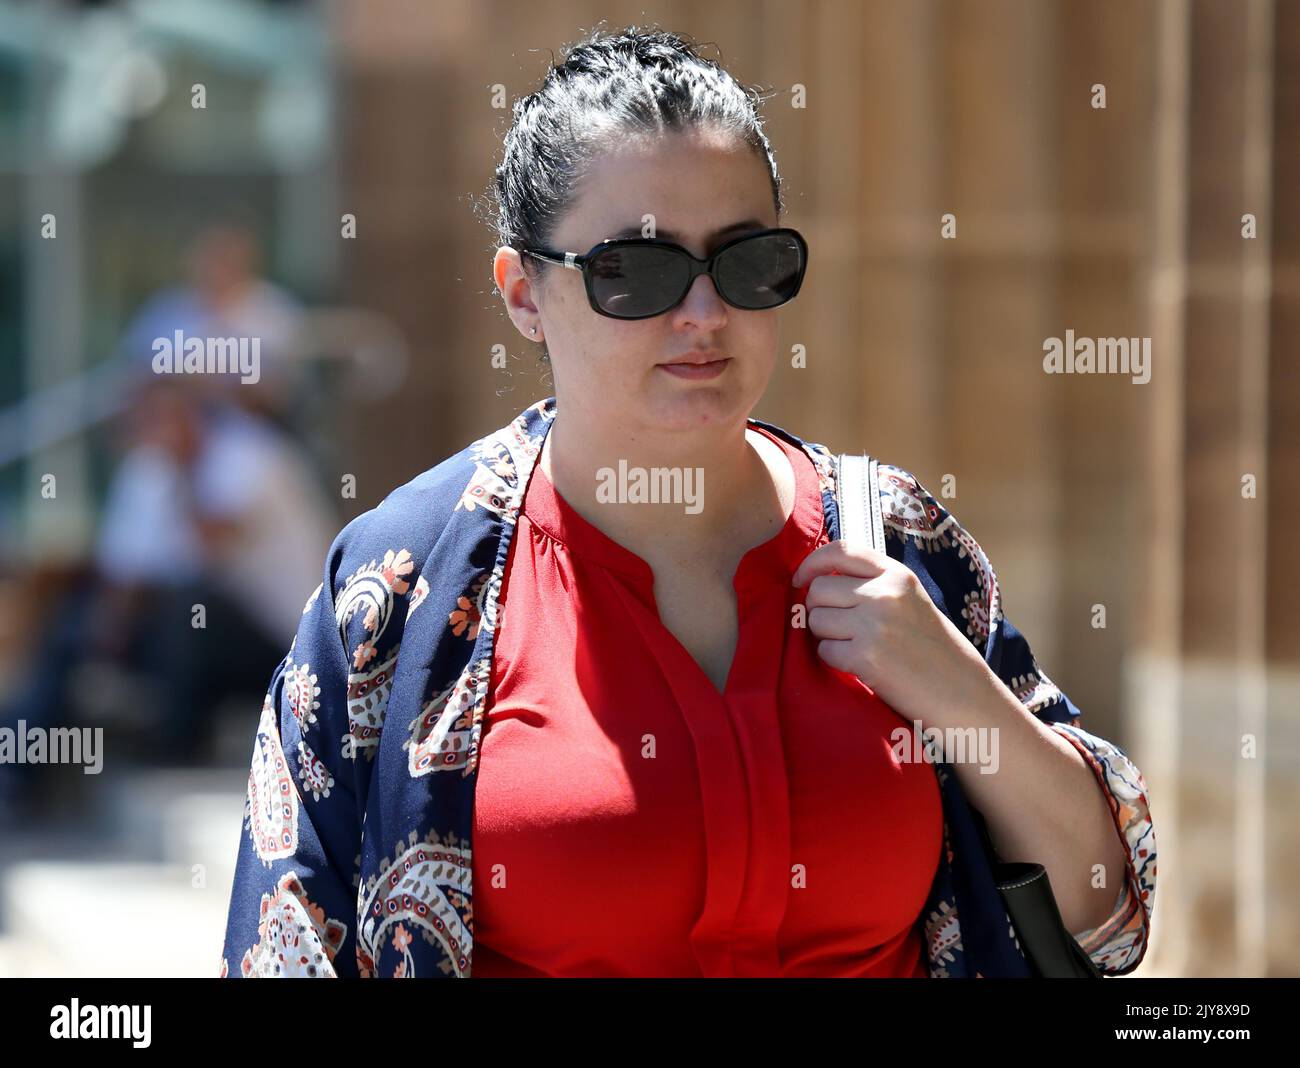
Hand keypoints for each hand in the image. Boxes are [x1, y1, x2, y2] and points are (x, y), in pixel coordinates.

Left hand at [790, 538, 995, 725]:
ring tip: (854, 645)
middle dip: (818, 609)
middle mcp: (884, 593)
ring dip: (825, 635)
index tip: (800, 579)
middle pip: (819, 590)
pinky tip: (858, 664)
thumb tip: (817, 579)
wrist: (960, 690)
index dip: (811, 564)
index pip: (840, 551)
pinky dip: (833, 659)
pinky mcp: (865, 656)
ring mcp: (874, 624)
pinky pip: (824, 650)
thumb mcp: (909, 599)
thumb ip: (871, 583)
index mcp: (896, 574)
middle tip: (839, 627)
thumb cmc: (931, 646)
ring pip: (816, 620)